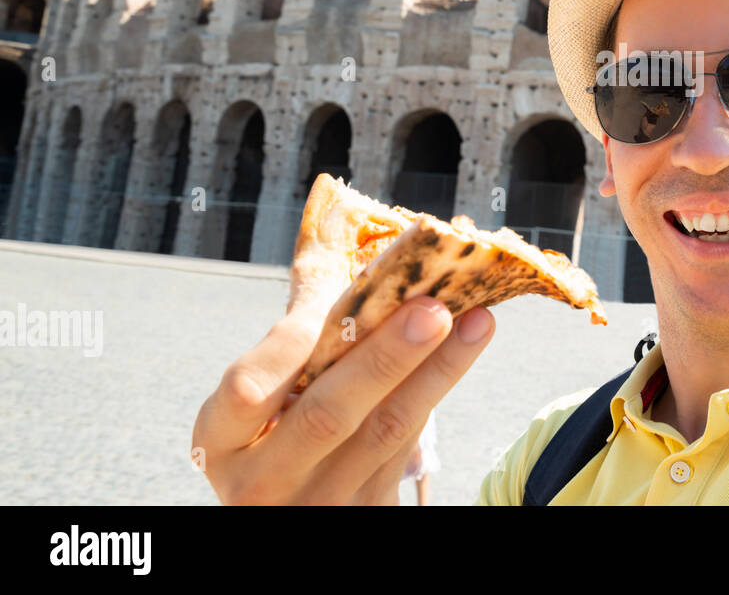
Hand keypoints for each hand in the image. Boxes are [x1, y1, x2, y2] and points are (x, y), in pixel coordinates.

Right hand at [192, 295, 493, 504]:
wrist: (293, 513)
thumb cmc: (271, 434)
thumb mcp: (258, 400)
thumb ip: (295, 338)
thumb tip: (344, 243)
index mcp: (223, 441)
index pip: (244, 392)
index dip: (286, 348)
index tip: (337, 301)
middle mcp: (263, 482)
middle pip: (328, 413)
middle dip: (385, 357)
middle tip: (433, 308)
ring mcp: (319, 504)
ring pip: (386, 431)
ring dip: (438, 370)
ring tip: (476, 319)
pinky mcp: (368, 511)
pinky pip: (408, 445)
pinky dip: (437, 390)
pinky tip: (467, 347)